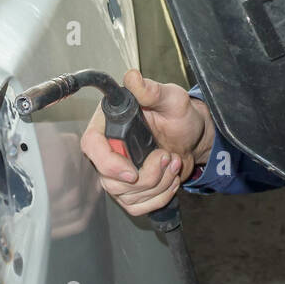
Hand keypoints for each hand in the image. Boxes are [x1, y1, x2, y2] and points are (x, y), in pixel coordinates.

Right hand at [79, 69, 214, 216]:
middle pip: (109, 179)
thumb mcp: (171, 99)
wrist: (193, 138)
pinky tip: (170, 180)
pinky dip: (159, 198)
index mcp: (109, 123)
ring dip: (158, 185)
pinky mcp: (129, 190)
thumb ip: (152, 90)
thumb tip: (132, 77)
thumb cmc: (180, 115)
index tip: (131, 172)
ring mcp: (117, 172)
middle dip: (146, 176)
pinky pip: (136, 206)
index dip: (108, 162)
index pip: (91, 146)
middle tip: (167, 157)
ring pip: (125, 196)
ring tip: (174, 163)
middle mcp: (109, 149)